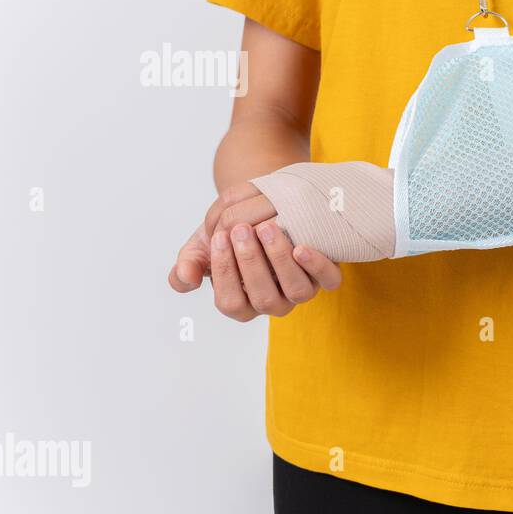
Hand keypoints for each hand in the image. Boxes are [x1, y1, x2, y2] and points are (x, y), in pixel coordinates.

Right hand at [168, 182, 341, 319]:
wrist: (262, 211)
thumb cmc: (231, 234)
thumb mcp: (205, 245)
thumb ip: (190, 262)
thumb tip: (183, 277)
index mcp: (242, 302)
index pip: (230, 301)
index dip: (223, 272)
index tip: (219, 237)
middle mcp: (273, 302)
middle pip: (264, 298)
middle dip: (250, 262)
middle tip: (240, 229)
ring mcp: (301, 290)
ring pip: (296, 290)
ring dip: (279, 259)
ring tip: (266, 227)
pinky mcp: (325, 276)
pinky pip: (329, 281)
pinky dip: (316, 266)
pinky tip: (301, 247)